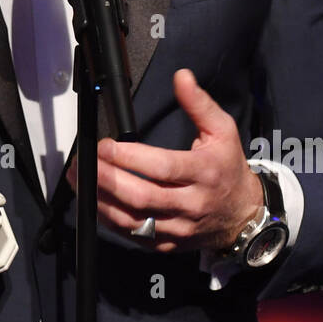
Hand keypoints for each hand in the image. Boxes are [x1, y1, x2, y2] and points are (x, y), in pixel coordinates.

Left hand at [66, 69, 262, 252]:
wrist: (243, 214)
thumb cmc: (228, 168)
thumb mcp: (223, 130)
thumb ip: (199, 104)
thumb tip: (181, 76)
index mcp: (204, 173)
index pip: (162, 167)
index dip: (130, 157)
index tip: (105, 145)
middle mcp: (191, 204)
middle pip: (142, 196)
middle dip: (107, 179)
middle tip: (83, 163)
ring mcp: (178, 228)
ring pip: (133, 220)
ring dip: (101, 201)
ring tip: (80, 181)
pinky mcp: (167, 244)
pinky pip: (133, 236)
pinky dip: (110, 220)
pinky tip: (94, 201)